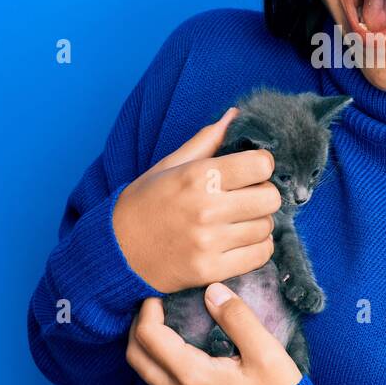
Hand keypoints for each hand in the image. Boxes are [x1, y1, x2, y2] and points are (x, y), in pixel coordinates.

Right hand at [112, 107, 281, 292]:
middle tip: (247, 197)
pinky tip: (241, 241)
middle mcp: (206, 209)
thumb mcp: (170, 165)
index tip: (250, 171)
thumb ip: (206, 140)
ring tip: (239, 221)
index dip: (260, 165)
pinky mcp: (210, 270)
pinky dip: (257, 248)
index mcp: (198, 176)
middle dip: (263, 194)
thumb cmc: (145, 203)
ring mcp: (209, 242)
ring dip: (258, 223)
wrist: (115, 252)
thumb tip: (235, 114)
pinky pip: (260, 256)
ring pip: (266, 227)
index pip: (261, 164)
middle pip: (270, 198)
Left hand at [125, 285, 302, 384]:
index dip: (149, 310)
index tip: (161, 295)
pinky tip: (183, 352)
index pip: (149, 337)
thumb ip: (237, 318)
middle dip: (139, 326)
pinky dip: (161, 365)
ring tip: (169, 324)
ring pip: (147, 375)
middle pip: (136, 357)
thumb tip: (212, 291)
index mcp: (194, 377)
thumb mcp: (266, 352)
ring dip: (148, 347)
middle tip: (156, 307)